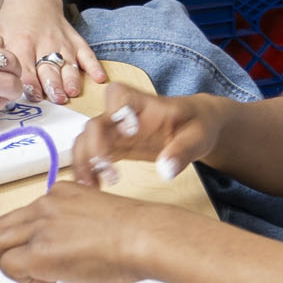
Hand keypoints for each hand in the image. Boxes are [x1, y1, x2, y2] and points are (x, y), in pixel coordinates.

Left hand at [0, 0, 104, 103]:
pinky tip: (99, 78)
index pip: (25, 66)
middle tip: (56, 99)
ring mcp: (62, 42)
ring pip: (68, 63)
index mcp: (21, 41)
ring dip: (71, 79)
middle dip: (52, 83)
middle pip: (48, 66)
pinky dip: (94, 66)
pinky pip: (87, 53)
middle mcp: (43, 42)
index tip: (32, 95)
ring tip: (72, 92)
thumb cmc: (12, 21)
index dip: (29, 82)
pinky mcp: (75, 40)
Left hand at [0, 180, 164, 282]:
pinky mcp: (38, 251)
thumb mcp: (100, 214)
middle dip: (11, 249)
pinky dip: (21, 277)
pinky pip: (9, 265)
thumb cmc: (137, 232)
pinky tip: (46, 280)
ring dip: (11, 263)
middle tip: (33, 267)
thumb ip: (77, 225)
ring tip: (37, 276)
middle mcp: (45, 205)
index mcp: (61, 192)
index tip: (50, 250)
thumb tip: (71, 247)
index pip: (27, 213)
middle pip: (4, 226)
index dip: (32, 237)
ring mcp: (39, 226)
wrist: (143, 237)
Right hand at [69, 87, 222, 185]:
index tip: (129, 130)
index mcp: (144, 103)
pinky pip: (91, 156)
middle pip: (95, 124)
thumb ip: (183, 152)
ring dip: (85, 163)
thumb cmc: (196, 125)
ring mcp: (115, 131)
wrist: (195, 126)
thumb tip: (166, 172)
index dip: (117, 108)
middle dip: (95, 148)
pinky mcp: (115, 147)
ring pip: (85, 141)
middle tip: (110, 174)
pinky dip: (86, 171)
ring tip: (95, 187)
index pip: (118, 94)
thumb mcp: (197, 137)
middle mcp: (123, 114)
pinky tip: (93, 188)